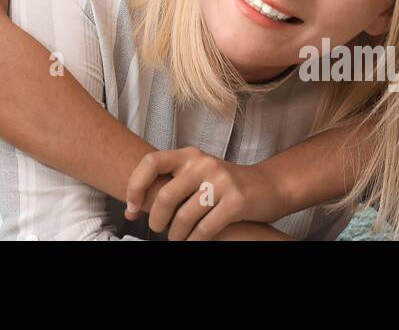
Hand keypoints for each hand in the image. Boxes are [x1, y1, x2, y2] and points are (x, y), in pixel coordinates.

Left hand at [124, 147, 282, 240]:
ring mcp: (221, 181)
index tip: (131, 208)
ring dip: (175, 235)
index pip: (151, 162)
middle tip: (156, 229)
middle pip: (166, 195)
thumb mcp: (199, 172)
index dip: (135, 186)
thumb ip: (174, 180)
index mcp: (189, 155)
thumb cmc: (225, 184)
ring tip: (176, 239)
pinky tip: (192, 243)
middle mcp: (203, 163)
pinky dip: (194, 241)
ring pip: (184, 216)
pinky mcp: (236, 201)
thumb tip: (138, 201)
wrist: (268, 186)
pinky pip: (205, 228)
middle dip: (156, 219)